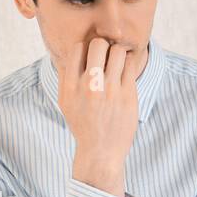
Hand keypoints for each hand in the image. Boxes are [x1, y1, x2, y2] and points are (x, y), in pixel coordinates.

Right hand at [58, 38, 145, 196]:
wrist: (101, 152)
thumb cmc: (83, 125)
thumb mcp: (65, 103)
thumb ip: (65, 78)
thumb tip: (72, 53)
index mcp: (70, 87)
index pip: (77, 49)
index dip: (85, 48)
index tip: (90, 56)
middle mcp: (89, 86)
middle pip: (98, 44)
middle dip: (103, 46)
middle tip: (106, 56)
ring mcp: (110, 91)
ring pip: (118, 51)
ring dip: (118, 53)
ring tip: (117, 63)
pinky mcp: (128, 95)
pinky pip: (131, 65)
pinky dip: (129, 63)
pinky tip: (126, 70)